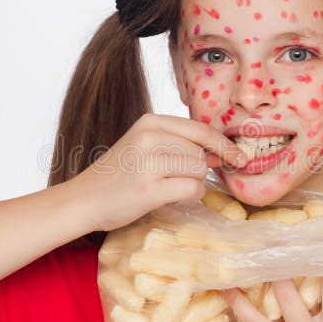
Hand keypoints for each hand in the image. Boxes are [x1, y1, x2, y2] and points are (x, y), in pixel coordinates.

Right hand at [71, 113, 245, 232]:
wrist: (83, 199)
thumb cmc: (119, 174)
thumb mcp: (146, 147)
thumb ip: (181, 146)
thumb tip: (224, 151)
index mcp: (150, 122)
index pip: (200, 129)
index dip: (224, 144)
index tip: (239, 156)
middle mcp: (149, 137)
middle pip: (201, 152)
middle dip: (201, 168)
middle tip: (180, 177)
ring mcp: (147, 163)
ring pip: (198, 170)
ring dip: (194, 182)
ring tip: (169, 186)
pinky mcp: (148, 189)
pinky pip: (192, 188)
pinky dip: (191, 194)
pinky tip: (172, 195)